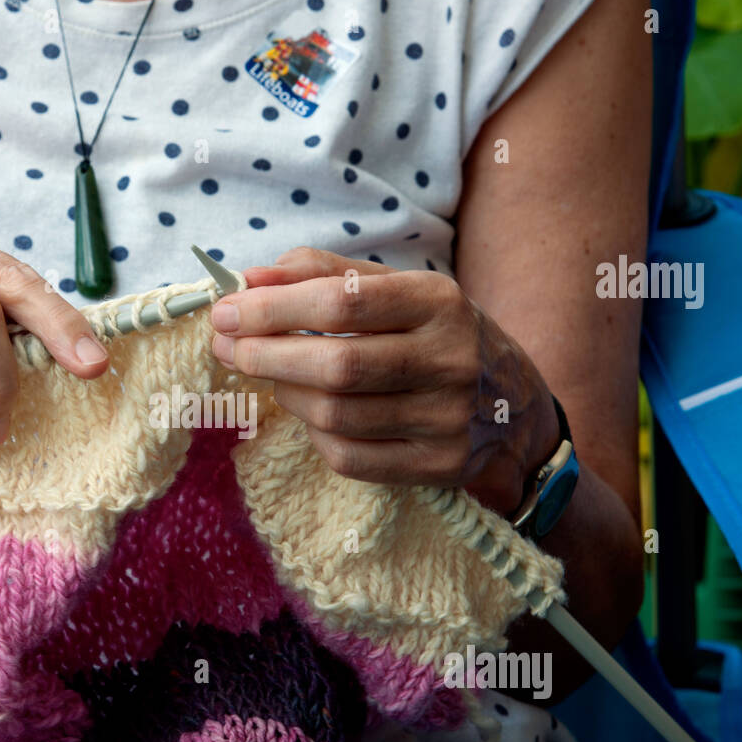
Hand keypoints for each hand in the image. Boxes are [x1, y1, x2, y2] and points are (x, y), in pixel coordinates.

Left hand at [210, 247, 559, 514]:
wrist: (514, 407)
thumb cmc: (435, 337)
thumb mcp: (398, 290)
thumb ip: (324, 275)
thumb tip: (248, 280)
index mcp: (439, 302)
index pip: (343, 299)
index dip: (273, 307)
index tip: (227, 310)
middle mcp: (450, 360)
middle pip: (335, 363)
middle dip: (264, 354)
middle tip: (227, 347)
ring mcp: (446, 419)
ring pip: (334, 414)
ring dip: (285, 392)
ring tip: (272, 374)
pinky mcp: (437, 466)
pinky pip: (349, 457)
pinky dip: (314, 434)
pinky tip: (311, 413)